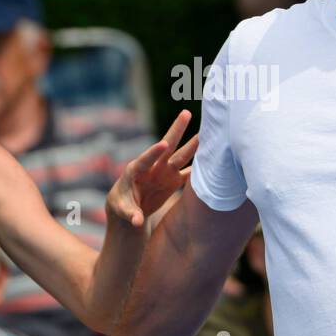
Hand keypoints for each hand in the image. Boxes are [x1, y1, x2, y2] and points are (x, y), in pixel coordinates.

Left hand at [108, 109, 197, 228]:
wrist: (130, 207)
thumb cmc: (122, 206)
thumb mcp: (123, 210)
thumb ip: (130, 214)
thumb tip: (136, 222)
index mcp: (136, 170)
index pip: (145, 159)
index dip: (154, 152)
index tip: (163, 144)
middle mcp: (153, 166)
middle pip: (166, 146)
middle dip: (176, 130)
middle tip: (186, 113)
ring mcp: (165, 172)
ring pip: (181, 155)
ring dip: (194, 144)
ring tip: (208, 131)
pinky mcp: (174, 179)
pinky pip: (189, 171)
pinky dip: (200, 166)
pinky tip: (214, 158)